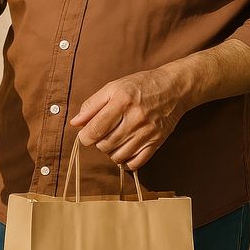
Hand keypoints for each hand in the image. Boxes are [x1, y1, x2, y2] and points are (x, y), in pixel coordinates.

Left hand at [70, 66, 189, 170]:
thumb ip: (91, 105)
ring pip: (118, 156)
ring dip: (110, 152)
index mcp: (121, 102)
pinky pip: (136, 163)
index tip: (85, 135)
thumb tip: (75, 123)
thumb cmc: (139, 86)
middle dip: (98, 143)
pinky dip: (126, 162)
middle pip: (105, 145)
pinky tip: (124, 151)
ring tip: (114, 140)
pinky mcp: (157, 142)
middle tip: (102, 134)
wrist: (174, 88)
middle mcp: (135, 119)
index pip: (95, 129)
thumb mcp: (113, 88)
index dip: (85, 137)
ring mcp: (147, 132)